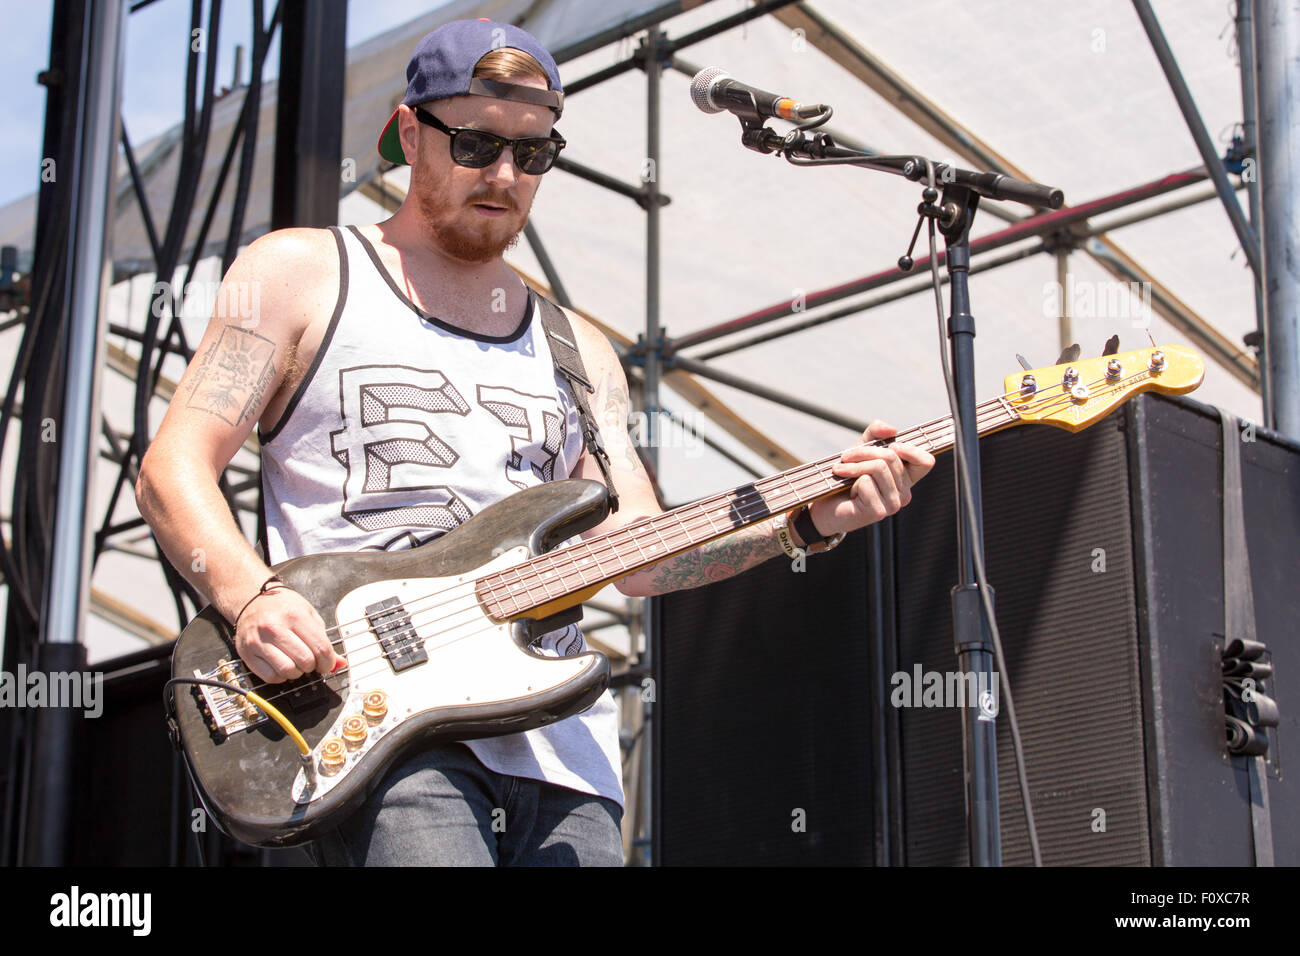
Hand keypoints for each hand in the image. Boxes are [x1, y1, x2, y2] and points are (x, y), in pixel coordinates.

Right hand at [235, 586, 344, 682]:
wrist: (252, 600)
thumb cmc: (283, 607)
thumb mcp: (309, 615)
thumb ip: (324, 640)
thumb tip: (339, 664)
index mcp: (295, 616)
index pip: (321, 648)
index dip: (328, 662)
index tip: (327, 664)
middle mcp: (275, 628)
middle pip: (305, 661)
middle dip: (312, 666)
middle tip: (310, 661)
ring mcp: (258, 641)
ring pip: (287, 671)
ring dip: (296, 672)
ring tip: (295, 662)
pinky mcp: (247, 653)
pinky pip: (270, 676)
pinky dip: (280, 676)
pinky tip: (281, 665)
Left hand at [808, 420, 935, 535]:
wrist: (825, 506)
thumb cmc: (845, 478)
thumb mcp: (861, 450)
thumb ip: (876, 434)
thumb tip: (891, 429)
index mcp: (906, 478)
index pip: (926, 461)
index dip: (911, 449)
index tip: (891, 445)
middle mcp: (904, 493)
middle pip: (892, 457)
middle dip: (864, 451)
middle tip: (846, 456)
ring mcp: (893, 504)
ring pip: (879, 467)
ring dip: (854, 465)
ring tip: (842, 471)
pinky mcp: (879, 512)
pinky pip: (866, 482)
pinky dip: (851, 481)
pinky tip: (848, 491)